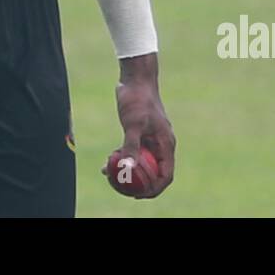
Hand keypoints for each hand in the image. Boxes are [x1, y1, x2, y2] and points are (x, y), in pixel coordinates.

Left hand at [104, 53, 174, 197]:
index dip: (155, 188)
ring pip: (142, 161)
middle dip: (140, 183)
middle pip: (154, 171)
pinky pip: (133, 150)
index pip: (166, 175)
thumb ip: (131, 146)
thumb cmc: (137, 100)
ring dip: (128, 170)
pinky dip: (123, 156)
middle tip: (124, 190)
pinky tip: (107, 160)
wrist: (135, 79)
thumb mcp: (133, 124)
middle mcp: (161, 143)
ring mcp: (151, 138)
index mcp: (166, 144)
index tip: (139, 195)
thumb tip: (127, 167)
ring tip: (110, 176)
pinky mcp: (140, 132)